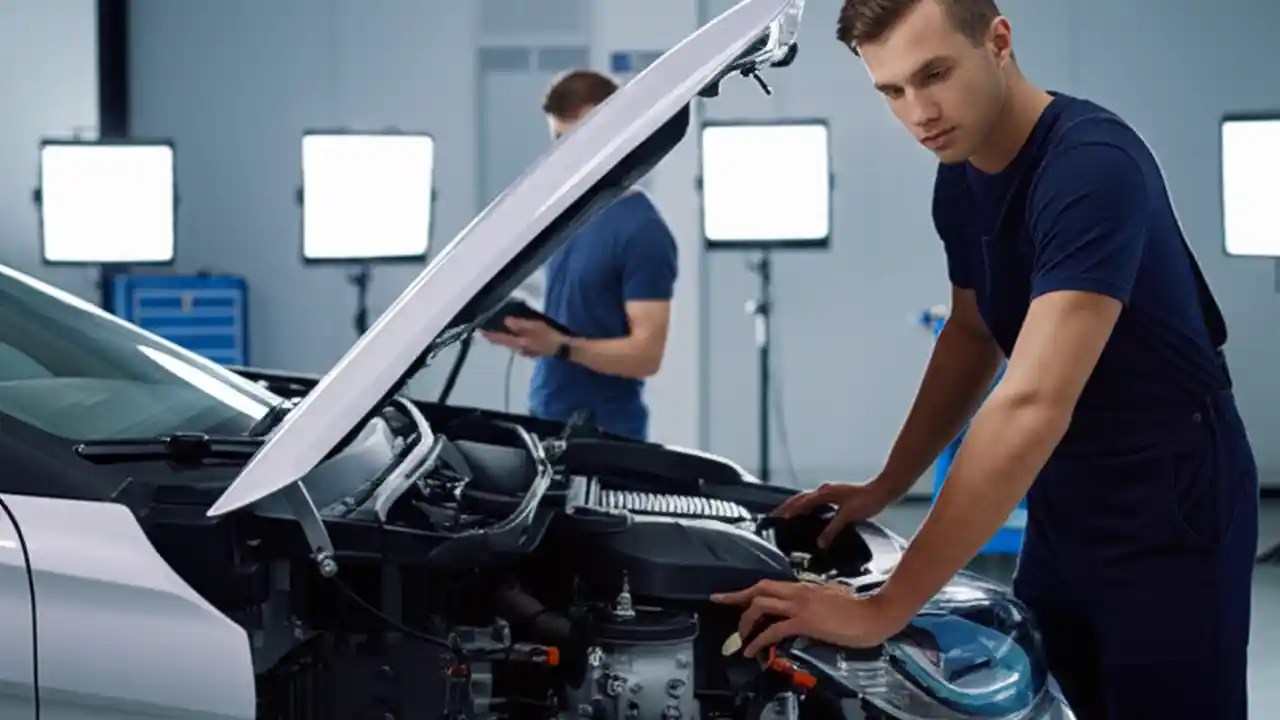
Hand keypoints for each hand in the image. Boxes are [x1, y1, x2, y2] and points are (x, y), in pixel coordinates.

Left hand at [480, 317, 566, 357]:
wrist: (564, 348)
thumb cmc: (549, 336)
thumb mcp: (535, 327)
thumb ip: (519, 325)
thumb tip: (506, 321)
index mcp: (519, 343)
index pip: (500, 339)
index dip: (490, 335)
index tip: (481, 331)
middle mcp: (520, 349)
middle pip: (505, 343)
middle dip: (497, 337)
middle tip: (489, 329)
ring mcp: (527, 352)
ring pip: (513, 344)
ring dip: (507, 338)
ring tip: (503, 330)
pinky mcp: (534, 351)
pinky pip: (521, 345)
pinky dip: (517, 339)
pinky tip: (520, 335)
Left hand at [710, 580, 911, 656]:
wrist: (873, 614)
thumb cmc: (858, 608)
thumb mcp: (834, 595)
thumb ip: (819, 596)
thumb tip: (811, 599)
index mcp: (804, 586)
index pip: (769, 585)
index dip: (746, 590)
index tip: (727, 594)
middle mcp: (798, 592)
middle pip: (759, 589)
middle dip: (737, 598)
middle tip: (720, 603)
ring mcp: (800, 605)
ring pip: (761, 605)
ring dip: (746, 622)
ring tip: (741, 638)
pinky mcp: (804, 621)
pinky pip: (773, 629)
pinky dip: (758, 640)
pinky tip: (752, 650)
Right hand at [771, 479, 896, 547]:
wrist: (883, 490)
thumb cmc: (867, 501)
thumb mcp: (848, 516)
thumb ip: (832, 529)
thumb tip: (820, 543)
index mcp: (825, 493)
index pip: (802, 502)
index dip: (789, 511)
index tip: (777, 519)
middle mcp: (825, 490)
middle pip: (799, 498)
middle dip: (786, 507)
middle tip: (773, 516)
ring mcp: (830, 492)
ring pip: (806, 498)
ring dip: (795, 506)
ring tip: (785, 516)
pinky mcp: (835, 495)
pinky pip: (815, 501)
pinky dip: (806, 507)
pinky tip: (807, 515)